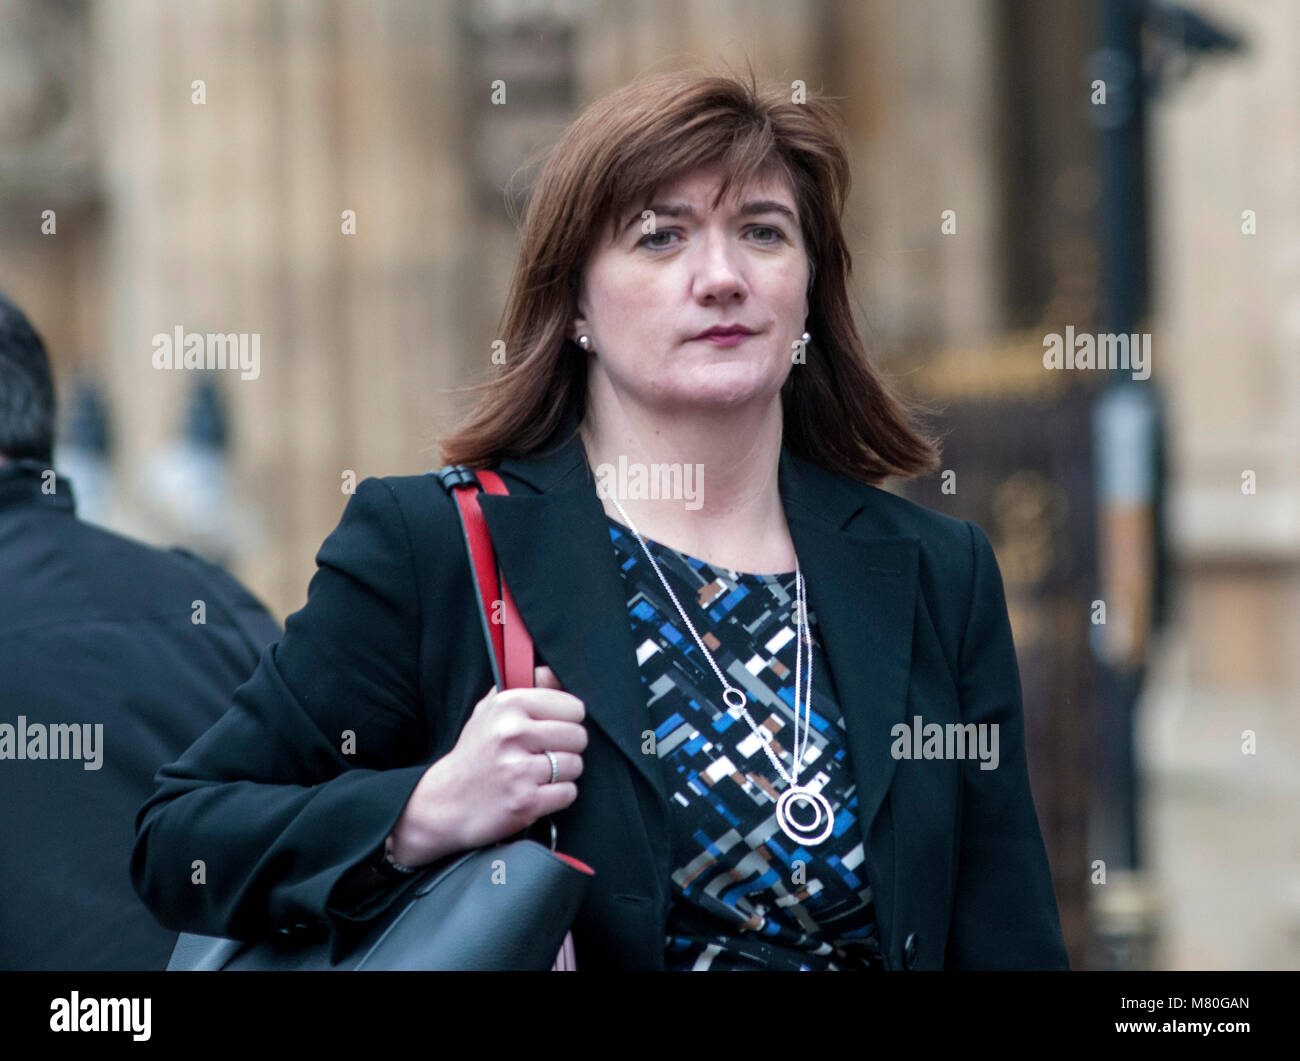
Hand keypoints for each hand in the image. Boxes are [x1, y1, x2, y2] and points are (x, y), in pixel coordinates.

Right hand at [386, 666, 585, 866]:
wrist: (445, 801)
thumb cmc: (474, 753)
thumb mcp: (490, 710)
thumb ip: (526, 687)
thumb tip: (556, 672)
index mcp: (508, 704)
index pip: (573, 707)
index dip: (567, 720)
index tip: (552, 728)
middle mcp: (512, 733)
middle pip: (579, 736)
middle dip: (568, 748)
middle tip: (546, 754)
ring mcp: (518, 769)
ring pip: (576, 765)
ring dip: (563, 774)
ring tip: (539, 774)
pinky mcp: (525, 802)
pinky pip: (569, 793)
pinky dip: (558, 796)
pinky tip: (538, 792)